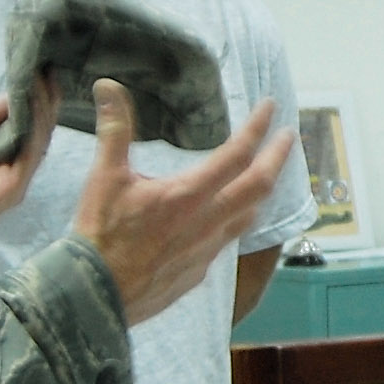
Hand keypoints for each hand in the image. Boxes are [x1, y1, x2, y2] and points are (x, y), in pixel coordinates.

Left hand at [0, 77, 58, 229]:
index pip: (23, 123)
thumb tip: (9, 95)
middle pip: (37, 129)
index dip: (31, 100)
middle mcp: (12, 161)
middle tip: (48, 71)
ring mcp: (17, 174)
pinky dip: (37, 126)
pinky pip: (33, 151)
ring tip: (44, 80)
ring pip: (40, 137)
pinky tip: (37, 103)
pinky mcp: (17, 183)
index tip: (37, 73)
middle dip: (44, 100)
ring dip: (44, 108)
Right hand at [73, 80, 292, 324]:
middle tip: (288, 136)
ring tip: (264, 176)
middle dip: (278, 157)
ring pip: (248, 216)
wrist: (94, 296)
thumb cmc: (98, 236)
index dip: (257, 127)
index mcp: (188, 194)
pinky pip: (226, 242)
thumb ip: (114, 130)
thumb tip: (108, 87)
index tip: (270, 107)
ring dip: (260, 192)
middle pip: (259, 185)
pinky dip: (234, 222)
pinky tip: (224, 219)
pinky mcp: (198, 273)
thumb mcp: (104, 177)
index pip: (236, 154)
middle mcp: (207, 222)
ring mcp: (206, 251)